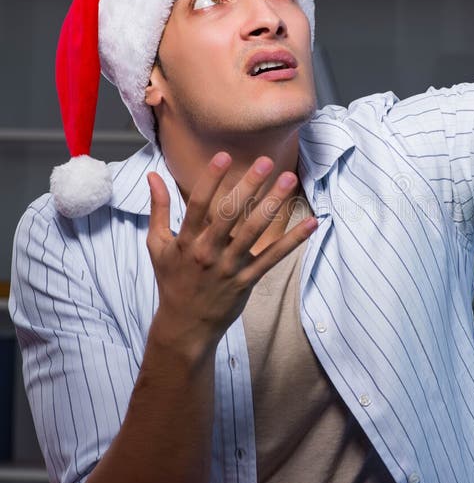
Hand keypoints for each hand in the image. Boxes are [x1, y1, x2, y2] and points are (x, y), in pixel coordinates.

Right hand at [146, 152, 316, 350]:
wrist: (185, 325)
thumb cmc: (172, 280)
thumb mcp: (157, 245)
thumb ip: (159, 209)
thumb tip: (153, 176)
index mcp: (186, 240)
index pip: (198, 204)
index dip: (210, 180)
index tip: (223, 156)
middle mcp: (207, 251)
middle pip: (230, 214)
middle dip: (249, 186)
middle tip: (266, 161)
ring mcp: (229, 267)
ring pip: (254, 232)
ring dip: (273, 205)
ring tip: (289, 180)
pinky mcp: (246, 280)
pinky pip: (272, 257)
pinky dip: (293, 240)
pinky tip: (311, 223)